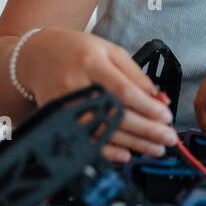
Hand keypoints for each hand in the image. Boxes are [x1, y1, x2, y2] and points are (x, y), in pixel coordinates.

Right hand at [16, 29, 176, 162]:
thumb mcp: (109, 52)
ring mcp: (64, 106)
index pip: (123, 90)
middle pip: (114, 114)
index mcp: (91, 63)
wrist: (37, 56)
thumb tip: (159, 98)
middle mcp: (76, 86)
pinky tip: (127, 154)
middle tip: (168, 138)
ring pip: (103, 131)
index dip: (147, 106)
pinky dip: (108, 151)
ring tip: (156, 148)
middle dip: (146, 129)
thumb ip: (135, 75)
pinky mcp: (59, 121)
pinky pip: (85, 141)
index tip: (166, 116)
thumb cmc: (78, 51)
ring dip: (133, 143)